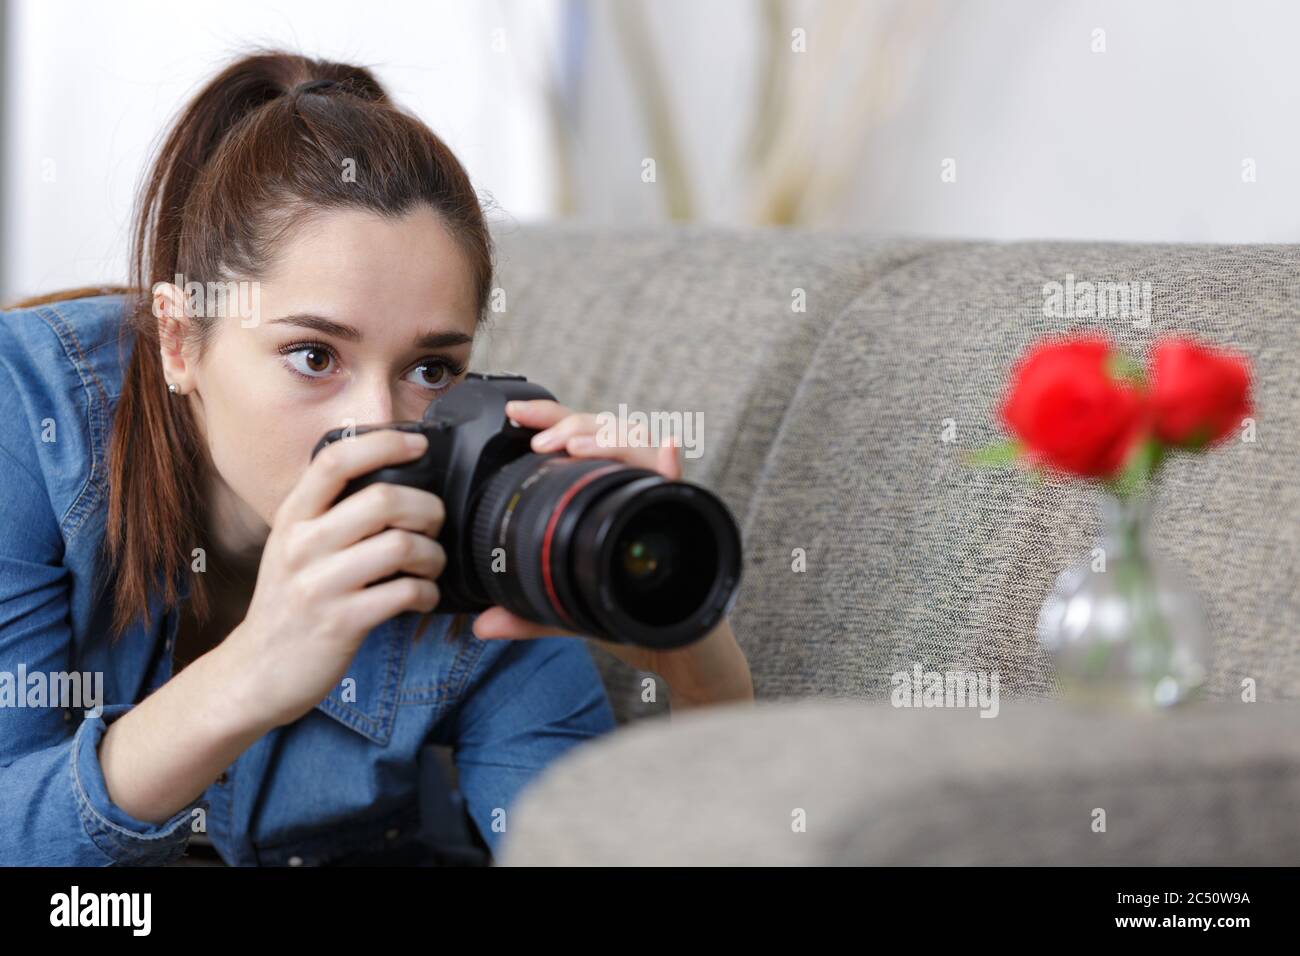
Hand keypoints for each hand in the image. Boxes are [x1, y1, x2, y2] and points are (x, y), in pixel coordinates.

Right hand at [224, 429, 446, 729]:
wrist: (257, 671)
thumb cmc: (289, 603)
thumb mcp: (293, 546)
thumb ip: (329, 513)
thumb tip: (391, 478)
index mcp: (293, 517)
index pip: (337, 460)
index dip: (385, 443)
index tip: (419, 444)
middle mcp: (303, 545)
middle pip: (384, 499)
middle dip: (427, 508)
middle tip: (435, 523)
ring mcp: (320, 584)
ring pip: (402, 545)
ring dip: (433, 554)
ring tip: (431, 564)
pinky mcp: (342, 622)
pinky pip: (405, 593)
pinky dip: (427, 593)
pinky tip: (422, 596)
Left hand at [471, 399, 752, 707]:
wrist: (670, 646)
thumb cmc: (622, 613)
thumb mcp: (563, 611)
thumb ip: (523, 613)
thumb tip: (482, 624)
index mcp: (596, 492)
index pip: (574, 438)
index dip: (548, 417)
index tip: (515, 411)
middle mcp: (628, 485)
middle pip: (605, 430)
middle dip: (572, 425)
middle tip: (541, 440)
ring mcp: (655, 497)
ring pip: (638, 446)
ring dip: (608, 440)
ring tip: (576, 448)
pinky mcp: (680, 518)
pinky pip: (678, 487)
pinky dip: (669, 466)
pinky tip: (666, 451)